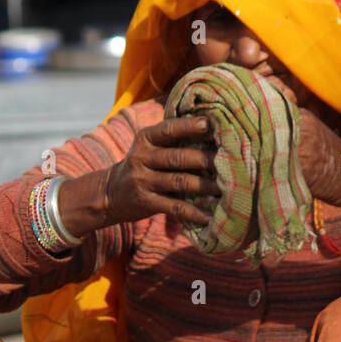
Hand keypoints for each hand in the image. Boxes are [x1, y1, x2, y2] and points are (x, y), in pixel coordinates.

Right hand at [105, 115, 220, 227]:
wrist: (110, 194)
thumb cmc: (142, 165)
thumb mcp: (148, 147)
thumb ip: (172, 140)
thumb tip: (212, 131)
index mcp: (145, 139)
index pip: (168, 129)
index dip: (189, 126)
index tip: (210, 124)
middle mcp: (142, 158)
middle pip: (178, 158)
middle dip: (205, 160)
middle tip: (230, 162)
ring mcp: (143, 181)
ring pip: (179, 182)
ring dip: (205, 186)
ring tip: (226, 188)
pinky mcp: (146, 203)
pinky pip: (174, 208)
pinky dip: (194, 213)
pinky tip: (210, 217)